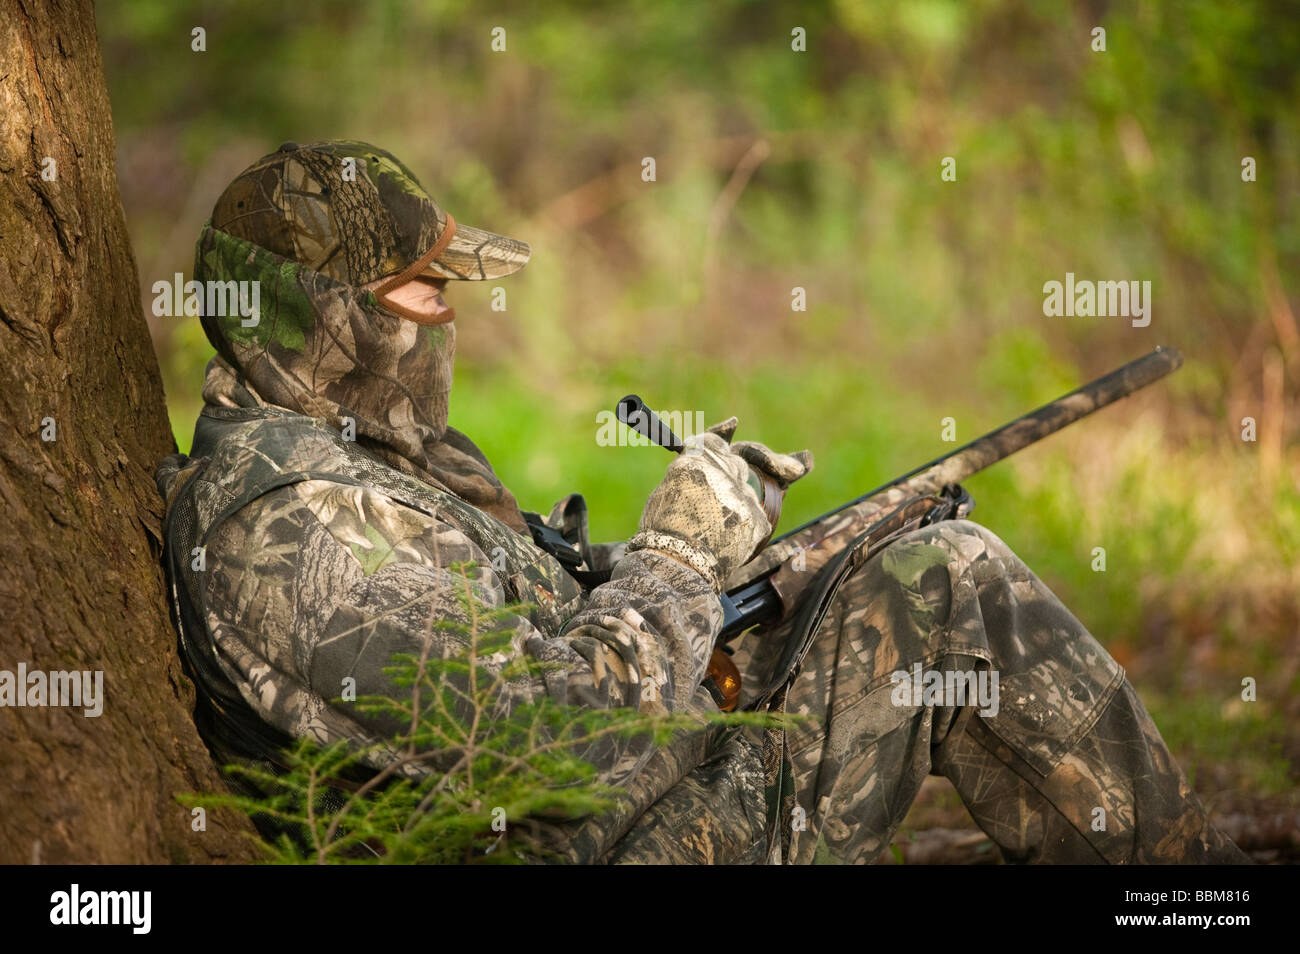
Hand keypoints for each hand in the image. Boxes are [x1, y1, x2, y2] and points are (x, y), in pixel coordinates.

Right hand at [628, 417, 812, 590]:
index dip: (722, 433)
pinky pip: (755, 516)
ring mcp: (741, 497)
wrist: (674, 568)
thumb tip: (699, 462)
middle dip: (729, 474)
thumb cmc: (661, 534)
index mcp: (692, 464)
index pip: (713, 440)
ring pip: (747, 490)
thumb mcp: (664, 492)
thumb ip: (687, 471)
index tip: (732, 425)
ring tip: (716, 527)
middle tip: (717, 495)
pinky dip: (745, 526)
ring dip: (737, 503)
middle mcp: (720, 474)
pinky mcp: (757, 520)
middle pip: (736, 463)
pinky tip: (728, 540)